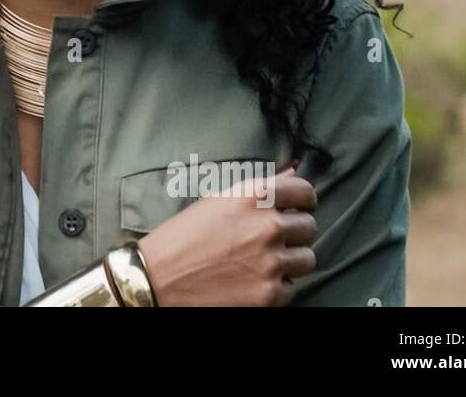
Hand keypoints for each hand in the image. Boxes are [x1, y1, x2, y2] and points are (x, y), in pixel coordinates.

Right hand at [136, 165, 317, 305]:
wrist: (156, 277)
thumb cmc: (181, 235)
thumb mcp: (218, 200)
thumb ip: (260, 188)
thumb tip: (293, 170)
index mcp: (254, 196)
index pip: (305, 191)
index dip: (303, 200)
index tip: (297, 207)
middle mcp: (268, 226)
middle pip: (309, 226)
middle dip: (295, 231)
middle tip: (272, 238)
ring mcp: (271, 261)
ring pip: (306, 258)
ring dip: (290, 260)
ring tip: (264, 260)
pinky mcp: (269, 293)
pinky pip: (290, 287)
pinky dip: (276, 286)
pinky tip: (252, 280)